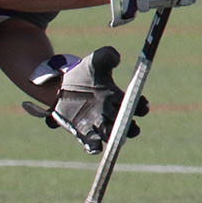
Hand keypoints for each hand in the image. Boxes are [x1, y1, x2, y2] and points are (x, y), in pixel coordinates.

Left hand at [21, 46, 149, 153]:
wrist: (60, 85)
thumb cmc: (83, 74)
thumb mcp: (95, 61)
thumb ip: (107, 55)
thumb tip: (116, 57)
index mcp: (119, 99)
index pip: (137, 106)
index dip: (141, 106)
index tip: (141, 103)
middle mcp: (111, 115)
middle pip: (126, 125)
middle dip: (130, 127)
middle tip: (128, 124)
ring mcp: (97, 125)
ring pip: (110, 135)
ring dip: (112, 136)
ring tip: (111, 133)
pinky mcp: (82, 132)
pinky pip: (92, 143)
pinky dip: (94, 146)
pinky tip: (94, 147)